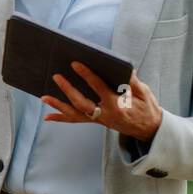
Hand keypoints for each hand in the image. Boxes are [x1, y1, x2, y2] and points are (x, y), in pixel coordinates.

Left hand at [41, 63, 163, 142]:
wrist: (149, 129)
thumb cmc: (147, 108)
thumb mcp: (144, 93)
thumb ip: (133, 82)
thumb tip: (125, 68)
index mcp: (117, 105)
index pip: (99, 88)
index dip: (87, 75)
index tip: (75, 64)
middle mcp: (105, 114)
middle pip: (82, 103)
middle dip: (68, 90)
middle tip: (56, 76)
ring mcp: (99, 119)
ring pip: (75, 114)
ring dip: (58, 105)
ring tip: (43, 96)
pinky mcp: (96, 121)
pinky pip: (76, 120)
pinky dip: (61, 118)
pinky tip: (47, 116)